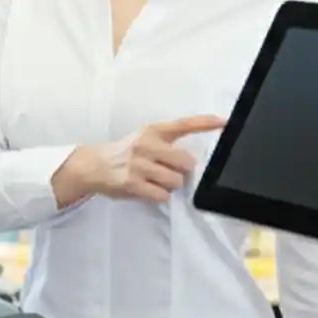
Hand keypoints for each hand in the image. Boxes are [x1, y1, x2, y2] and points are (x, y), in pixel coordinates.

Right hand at [52, 116, 225, 206]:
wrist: (93, 165)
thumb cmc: (124, 153)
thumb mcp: (144, 139)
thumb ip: (166, 144)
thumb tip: (191, 162)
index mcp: (153, 131)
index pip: (183, 124)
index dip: (205, 123)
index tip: (223, 122)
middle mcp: (147, 145)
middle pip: (186, 162)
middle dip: (183, 171)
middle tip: (168, 171)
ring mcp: (139, 165)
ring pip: (175, 181)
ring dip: (170, 185)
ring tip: (155, 181)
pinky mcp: (133, 183)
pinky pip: (161, 195)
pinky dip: (159, 196)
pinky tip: (148, 190)